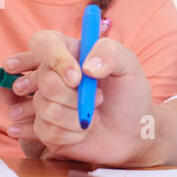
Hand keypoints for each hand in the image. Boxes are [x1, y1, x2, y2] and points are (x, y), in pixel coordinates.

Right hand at [3, 30, 157, 165]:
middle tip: (100, 98)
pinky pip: (50, 132)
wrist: (132, 131)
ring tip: (95, 115)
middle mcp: (52, 75)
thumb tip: (87, 67)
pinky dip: (75, 134)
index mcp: (69, 53)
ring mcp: (45, 102)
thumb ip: (111, 53)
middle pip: (45, 81)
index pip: (44, 42)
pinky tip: (85, 130)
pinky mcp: (44, 129)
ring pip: (48, 109)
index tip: (78, 77)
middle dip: (77, 97)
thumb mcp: (129, 66)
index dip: (56, 58)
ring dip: (80, 117)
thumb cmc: (129, 95)